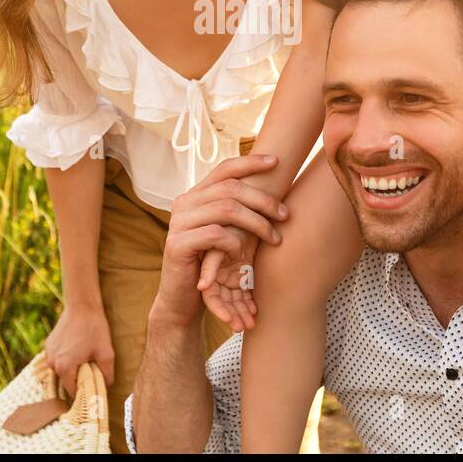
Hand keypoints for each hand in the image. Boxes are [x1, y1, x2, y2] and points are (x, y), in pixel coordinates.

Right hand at [43, 302, 114, 398]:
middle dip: (78, 379)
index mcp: (64, 367)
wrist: (82, 305)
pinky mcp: (48, 345)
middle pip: (66, 381)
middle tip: (92, 370)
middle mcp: (52, 363)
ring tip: (85, 358)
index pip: (72, 391)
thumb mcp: (107, 353)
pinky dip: (66, 359)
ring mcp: (48, 353)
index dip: (84, 391)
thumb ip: (107, 375)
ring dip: (72, 368)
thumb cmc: (94, 328)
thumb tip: (106, 388)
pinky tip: (77, 349)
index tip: (94, 386)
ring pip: (61, 370)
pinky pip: (57, 359)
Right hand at [152, 154, 286, 331]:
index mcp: (195, 195)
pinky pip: (215, 234)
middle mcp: (184, 203)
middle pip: (230, 188)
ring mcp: (178, 222)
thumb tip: (270, 186)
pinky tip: (242, 253)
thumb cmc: (210, 264)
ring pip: (226, 208)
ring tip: (274, 238)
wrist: (182, 299)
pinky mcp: (177, 244)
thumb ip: (235, 210)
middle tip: (285, 215)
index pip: (224, 169)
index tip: (276, 162)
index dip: (250, 162)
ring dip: (257, 222)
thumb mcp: (224, 231)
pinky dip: (235, 241)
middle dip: (263, 200)